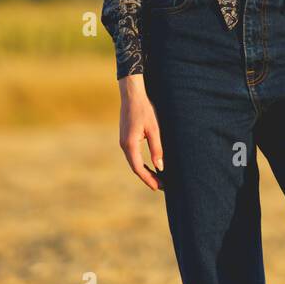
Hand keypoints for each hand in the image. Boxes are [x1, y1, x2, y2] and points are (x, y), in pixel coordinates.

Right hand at [119, 73, 164, 191]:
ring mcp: (123, 142)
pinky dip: (141, 163)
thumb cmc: (145, 110)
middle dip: (147, 178)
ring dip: (144, 171)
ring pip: (133, 162)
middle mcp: (124, 145)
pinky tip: (150, 166)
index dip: (148, 179)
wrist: (132, 95)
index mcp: (130, 144)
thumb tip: (160, 167)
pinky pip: (133, 155)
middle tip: (161, 186)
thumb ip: (157, 148)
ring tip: (157, 179)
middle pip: (135, 167)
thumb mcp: (154, 129)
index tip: (158, 187)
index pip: (138, 168)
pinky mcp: (125, 138)